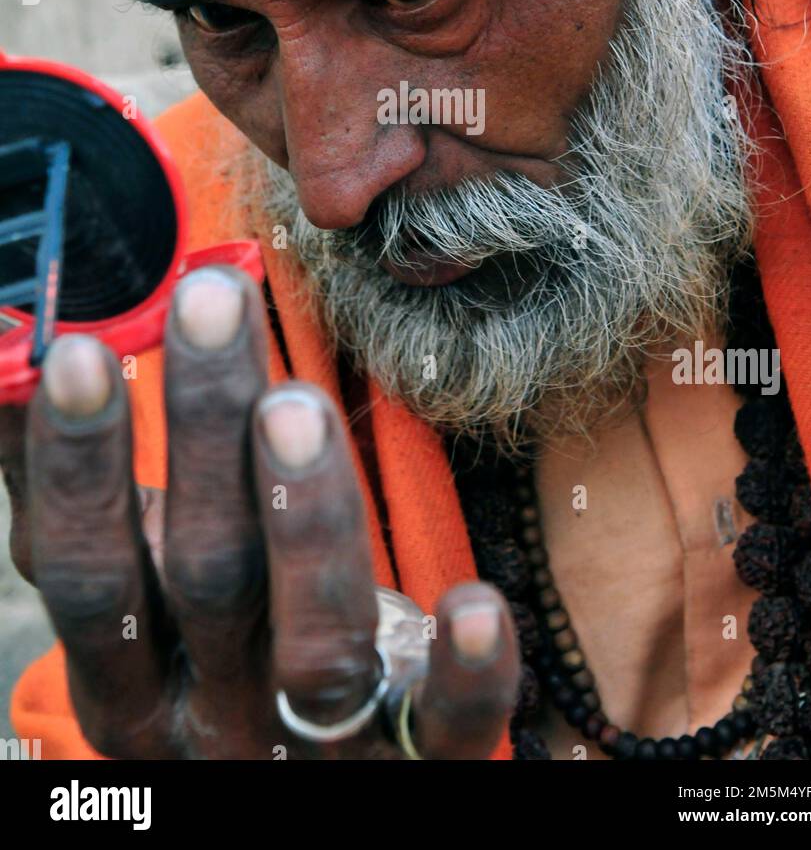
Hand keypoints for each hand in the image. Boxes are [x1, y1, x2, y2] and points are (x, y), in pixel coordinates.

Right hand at [17, 266, 518, 758]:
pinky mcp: (420, 775)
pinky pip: (447, 735)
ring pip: (315, 649)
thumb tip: (23, 360)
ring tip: (296, 401)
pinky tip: (476, 603)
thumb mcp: (134, 613)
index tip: (79, 349)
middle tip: (211, 303)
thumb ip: (88, 510)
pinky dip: (463, 677)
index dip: (78, 470)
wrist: (288, 825)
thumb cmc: (207, 676)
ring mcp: (321, 757)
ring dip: (305, 523)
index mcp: (132, 686)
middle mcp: (217, 723)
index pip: (92, 576)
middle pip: (207, 579)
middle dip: (201, 435)